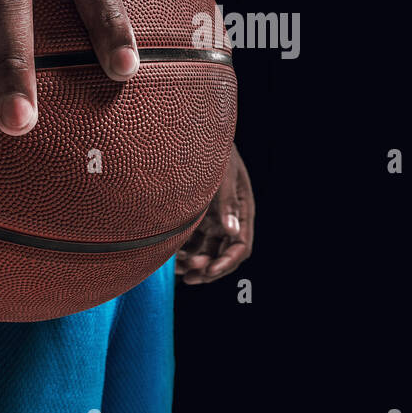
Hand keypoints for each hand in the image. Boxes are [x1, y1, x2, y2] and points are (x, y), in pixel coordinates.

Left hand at [177, 145, 254, 283]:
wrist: (193, 135)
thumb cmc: (213, 152)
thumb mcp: (223, 175)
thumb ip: (227, 203)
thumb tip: (233, 232)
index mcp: (241, 210)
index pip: (241, 246)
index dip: (226, 263)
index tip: (208, 271)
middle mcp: (228, 218)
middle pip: (223, 254)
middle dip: (209, 269)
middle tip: (190, 277)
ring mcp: (212, 219)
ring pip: (206, 252)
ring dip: (194, 264)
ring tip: (176, 268)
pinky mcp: (196, 218)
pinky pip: (191, 243)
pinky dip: (183, 253)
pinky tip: (170, 258)